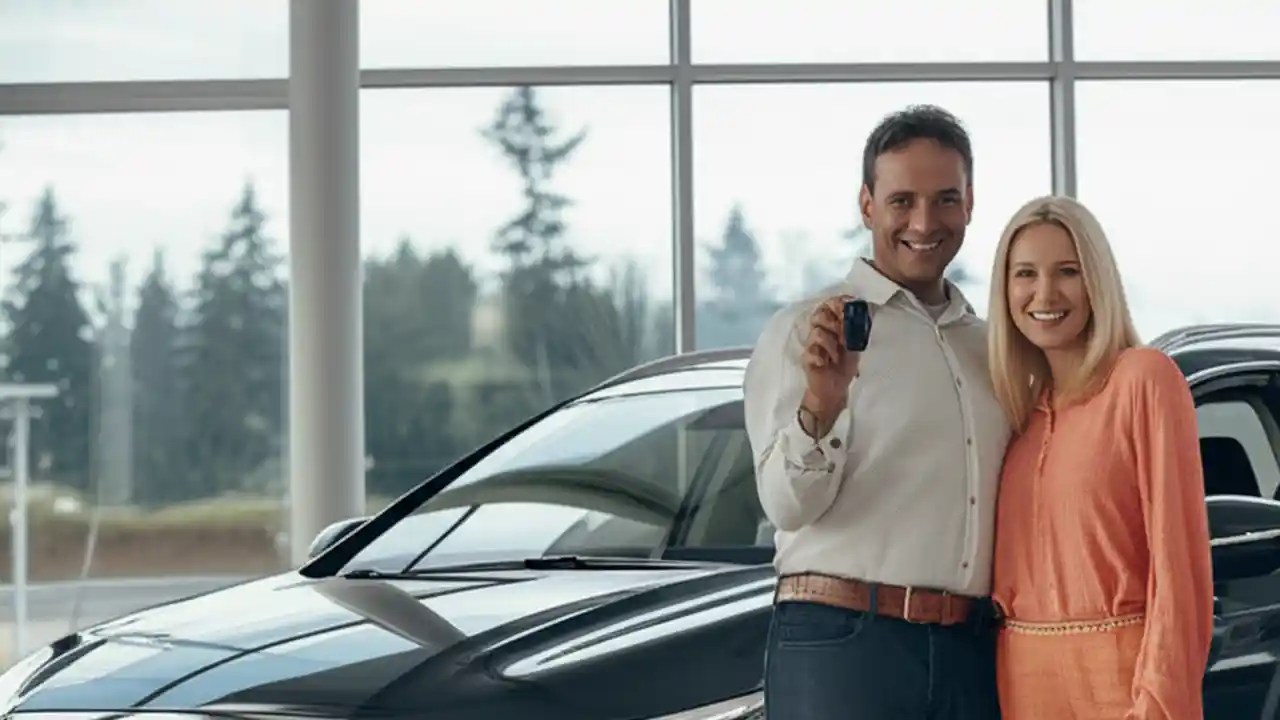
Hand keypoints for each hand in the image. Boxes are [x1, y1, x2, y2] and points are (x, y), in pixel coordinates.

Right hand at [799, 295, 862, 435]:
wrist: (834, 391)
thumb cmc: (845, 366)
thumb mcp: (856, 345)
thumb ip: (856, 329)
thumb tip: (863, 312)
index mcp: (832, 325)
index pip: (829, 305)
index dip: (837, 304)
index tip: (847, 307)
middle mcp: (820, 332)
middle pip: (820, 314)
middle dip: (834, 322)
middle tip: (845, 336)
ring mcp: (812, 345)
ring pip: (817, 333)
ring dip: (831, 343)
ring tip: (837, 356)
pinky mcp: (807, 359)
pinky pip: (810, 352)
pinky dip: (819, 356)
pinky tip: (826, 362)